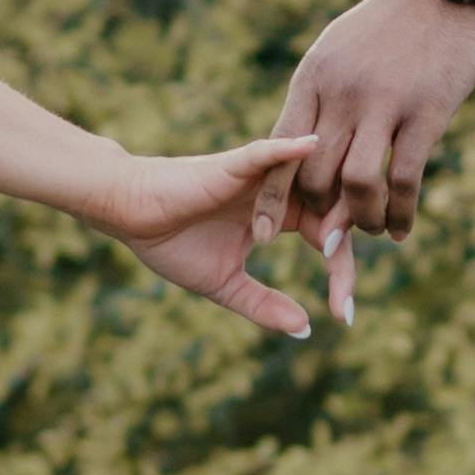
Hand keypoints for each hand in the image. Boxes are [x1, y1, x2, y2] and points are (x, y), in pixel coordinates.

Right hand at [92, 133, 333, 339]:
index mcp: (281, 215)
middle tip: (345, 294)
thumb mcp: (226, 283)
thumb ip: (264, 304)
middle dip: (345, 249)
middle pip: (332, 208)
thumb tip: (305, 330)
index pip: (329, 235)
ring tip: (342, 244)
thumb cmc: (172, 243)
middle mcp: (278, 190)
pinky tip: (316, 145)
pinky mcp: (233, 165)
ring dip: (330, 205)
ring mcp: (259, 175)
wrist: (129, 214)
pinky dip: (290, 147)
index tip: (345, 315)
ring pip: (309, 180)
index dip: (342, 272)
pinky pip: (266, 152)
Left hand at [278, 0, 474, 253]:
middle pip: (316, 173)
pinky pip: (405, 178)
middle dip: (320, 213)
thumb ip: (322, 96)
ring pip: (357, 183)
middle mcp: (342, 91)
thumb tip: (307, 145)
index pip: (280, 147)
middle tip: (331, 231)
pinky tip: (401, 229)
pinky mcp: (427, 111)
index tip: (259, 232)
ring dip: (361, 218)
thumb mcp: (340, 49)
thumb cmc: (392, 24)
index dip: (270, 196)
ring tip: (370, 230)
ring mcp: (384, 101)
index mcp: (314, 77)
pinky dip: (400, 213)